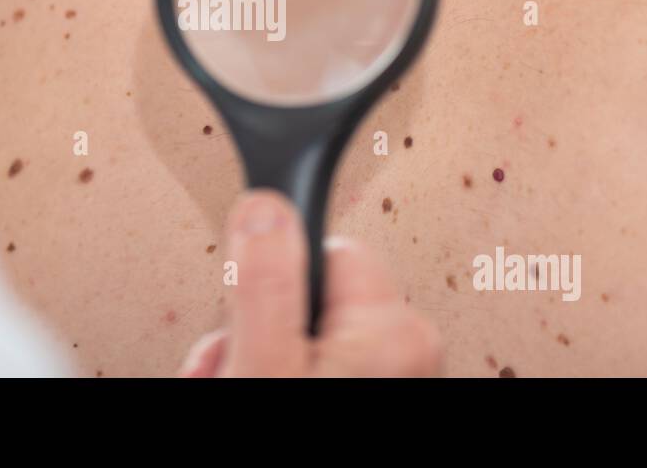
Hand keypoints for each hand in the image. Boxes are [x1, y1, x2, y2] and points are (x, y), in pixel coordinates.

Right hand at [180, 190, 442, 376]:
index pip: (325, 245)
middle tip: (237, 364)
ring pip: (307, 327)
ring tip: (241, 377)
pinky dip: (281, 367)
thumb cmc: (294, 440)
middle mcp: (408, 347)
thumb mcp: (263, 361)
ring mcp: (394, 372)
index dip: (274, 275)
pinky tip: (259, 382)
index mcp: (395, 329)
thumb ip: (264, 281)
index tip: (248, 311)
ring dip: (261, 349)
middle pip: (309, 287)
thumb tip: (265, 206)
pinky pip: (319, 356)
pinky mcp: (375, 383)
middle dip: (259, 322)